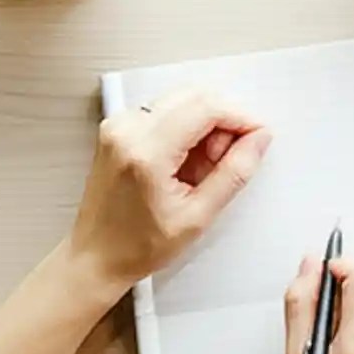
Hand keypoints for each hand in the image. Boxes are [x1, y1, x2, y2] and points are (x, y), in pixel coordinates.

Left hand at [69, 88, 271, 291]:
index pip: (206, 108)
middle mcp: (127, 130)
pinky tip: (186, 160)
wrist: (96, 256)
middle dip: (224, 120)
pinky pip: (166, 110)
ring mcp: (119, 125)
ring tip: (204, 165)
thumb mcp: (198, 216)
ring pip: (183, 100)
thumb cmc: (137, 246)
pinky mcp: (118, 127)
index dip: (240, 118)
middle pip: (195, 96)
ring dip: (206, 124)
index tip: (256, 137)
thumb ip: (234, 173)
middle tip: (229, 157)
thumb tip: (258, 140)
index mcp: (146, 153)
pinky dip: (187, 127)